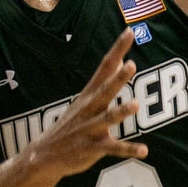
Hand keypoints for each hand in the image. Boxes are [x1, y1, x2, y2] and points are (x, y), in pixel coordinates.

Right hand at [31, 28, 147, 176]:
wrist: (43, 155)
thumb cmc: (72, 124)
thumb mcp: (86, 100)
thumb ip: (105, 81)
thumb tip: (123, 60)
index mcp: (90, 95)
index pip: (105, 67)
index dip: (118, 50)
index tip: (130, 31)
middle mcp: (90, 108)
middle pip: (105, 90)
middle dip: (117, 78)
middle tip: (131, 64)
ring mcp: (90, 129)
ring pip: (107, 118)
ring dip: (120, 111)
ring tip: (135, 104)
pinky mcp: (92, 148)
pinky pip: (113, 149)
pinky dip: (128, 149)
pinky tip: (144, 151)